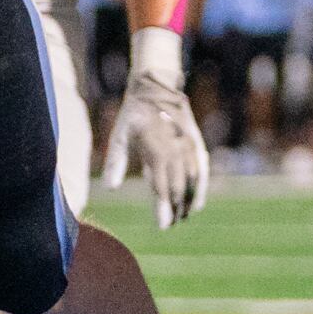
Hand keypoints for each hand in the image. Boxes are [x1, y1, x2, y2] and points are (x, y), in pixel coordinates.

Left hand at [103, 30, 207, 227]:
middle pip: (180, 188)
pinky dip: (202, 187)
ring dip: (190, 201)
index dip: (163, 208)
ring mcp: (189, 145)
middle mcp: (177, 149)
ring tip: (184, 216)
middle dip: (176, 209)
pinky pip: (202, 169)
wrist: (157, 87)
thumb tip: (111, 188)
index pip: (163, 187)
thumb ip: (116, 162)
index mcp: (158, 149)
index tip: (162, 226)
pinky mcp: (196, 142)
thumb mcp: (119, 135)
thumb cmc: (134, 114)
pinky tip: (198, 201)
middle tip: (170, 225)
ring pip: (194, 181)